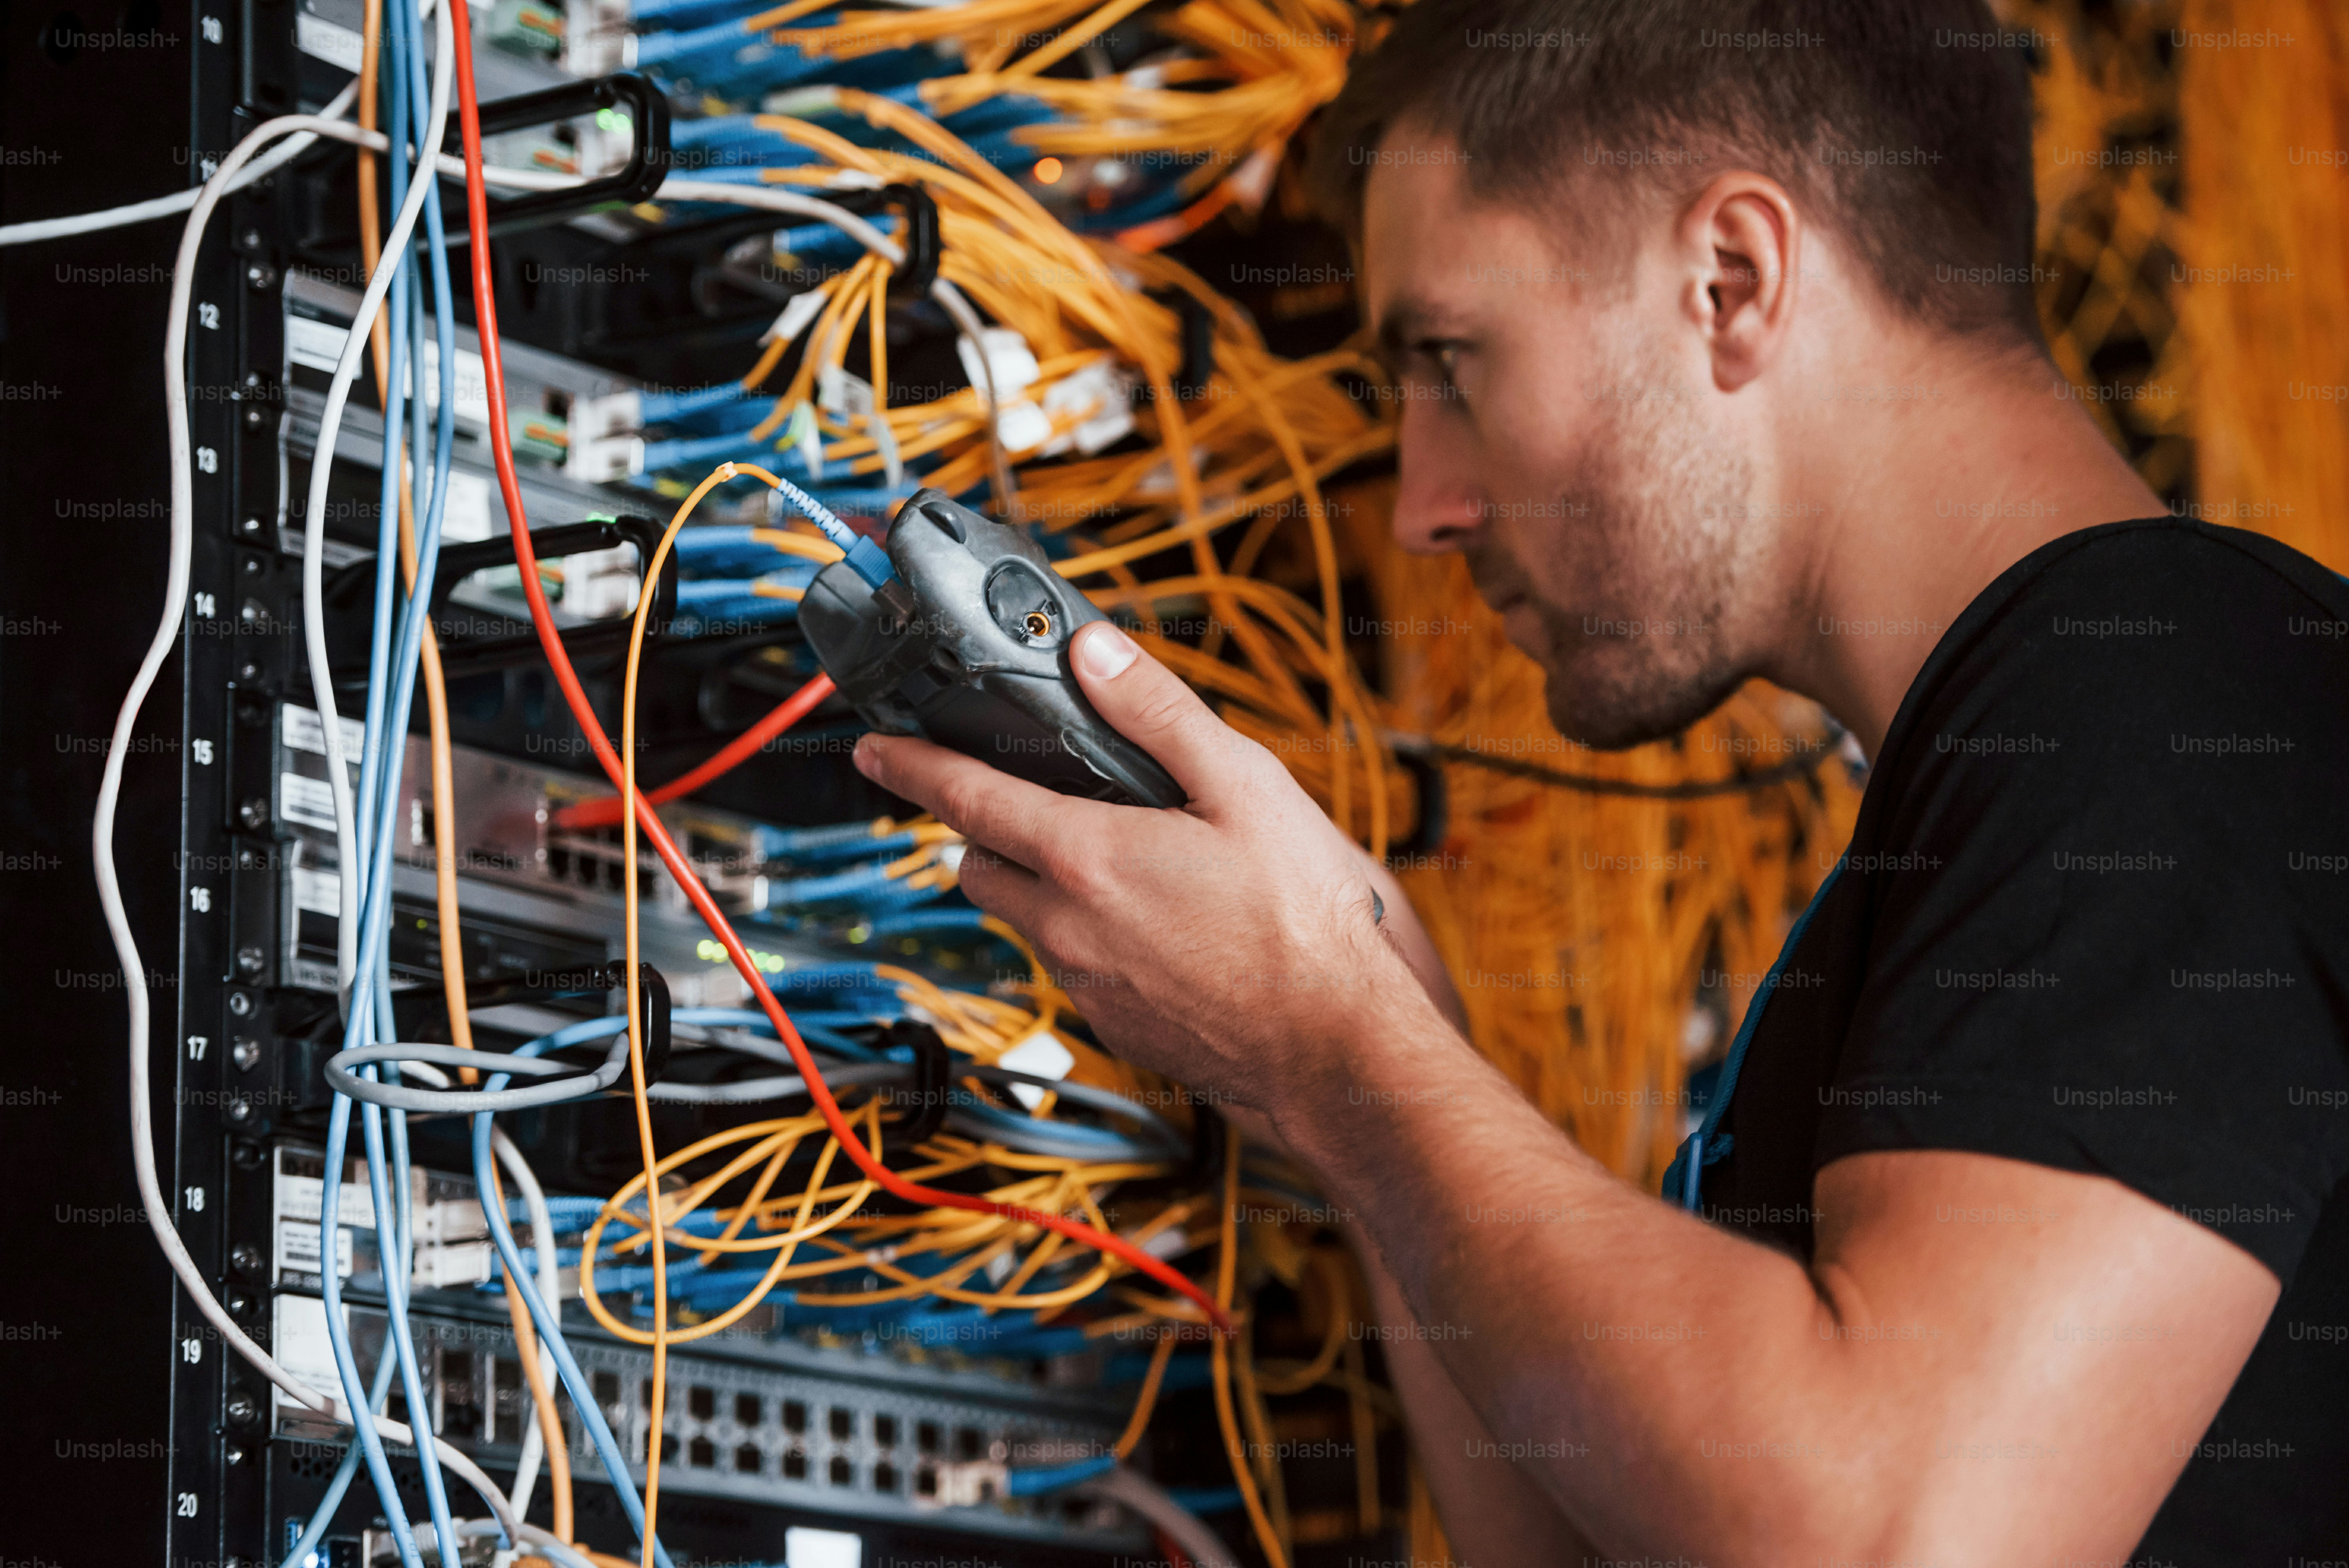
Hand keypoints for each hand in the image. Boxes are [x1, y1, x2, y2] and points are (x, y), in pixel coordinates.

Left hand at [852, 620, 1424, 1117]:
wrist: (1335, 1051)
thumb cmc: (1301, 922)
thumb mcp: (1243, 785)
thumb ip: (1158, 712)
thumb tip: (1093, 653)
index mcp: (1089, 856)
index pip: (968, 799)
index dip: (913, 767)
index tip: (874, 749)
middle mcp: (1069, 926)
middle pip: (981, 867)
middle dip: (986, 831)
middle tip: (1032, 801)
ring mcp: (1087, 984)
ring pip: (1027, 919)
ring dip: (1042, 884)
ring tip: (1117, 861)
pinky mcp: (1114, 1025)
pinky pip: (1071, 967)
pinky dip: (1087, 935)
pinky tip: (1157, 924)